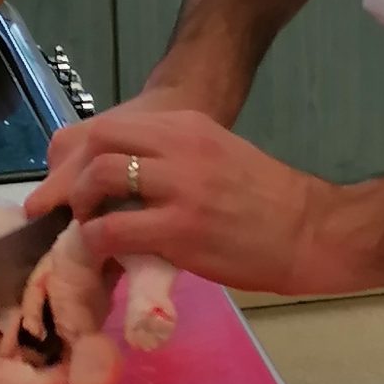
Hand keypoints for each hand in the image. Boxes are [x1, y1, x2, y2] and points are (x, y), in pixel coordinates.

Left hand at [24, 107, 352, 298]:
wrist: (312, 231)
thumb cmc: (268, 202)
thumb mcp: (218, 157)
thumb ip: (176, 159)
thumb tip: (128, 180)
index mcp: (189, 126)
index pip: (114, 126)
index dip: (83, 156)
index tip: (76, 184)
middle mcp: (180, 145)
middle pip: (98, 141)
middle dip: (71, 176)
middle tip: (71, 208)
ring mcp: (180, 186)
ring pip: (99, 178)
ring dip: (80, 206)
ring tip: (87, 231)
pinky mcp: (180, 229)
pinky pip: (112, 230)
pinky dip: (94, 243)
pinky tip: (102, 257)